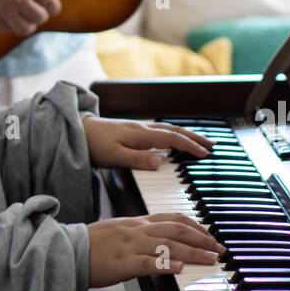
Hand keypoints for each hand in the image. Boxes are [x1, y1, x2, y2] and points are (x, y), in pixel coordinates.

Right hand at [0, 0, 62, 34]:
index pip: (52, 4)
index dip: (53, 7)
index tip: (48, 6)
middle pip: (41, 17)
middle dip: (40, 15)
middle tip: (33, 9)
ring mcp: (3, 8)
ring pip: (25, 29)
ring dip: (28, 24)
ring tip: (22, 16)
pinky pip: (7, 29)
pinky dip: (10, 25)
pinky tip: (7, 15)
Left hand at [83, 117, 213, 169]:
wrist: (78, 132)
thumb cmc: (94, 145)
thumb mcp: (114, 157)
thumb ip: (137, 160)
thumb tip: (161, 162)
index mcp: (141, 135)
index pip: (172, 138)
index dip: (190, 146)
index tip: (205, 154)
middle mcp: (142, 128)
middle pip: (174, 130)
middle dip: (194, 137)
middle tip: (211, 145)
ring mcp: (138, 127)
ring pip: (168, 128)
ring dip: (185, 134)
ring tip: (198, 142)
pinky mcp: (133, 130)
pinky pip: (160, 130)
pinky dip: (173, 134)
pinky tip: (173, 140)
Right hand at [87, 214, 223, 286]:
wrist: (70, 250)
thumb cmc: (94, 243)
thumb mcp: (120, 230)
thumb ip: (141, 231)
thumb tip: (161, 237)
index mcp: (137, 222)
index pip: (172, 218)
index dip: (194, 226)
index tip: (209, 234)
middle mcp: (138, 230)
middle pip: (176, 231)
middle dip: (201, 239)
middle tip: (218, 248)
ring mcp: (131, 245)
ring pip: (167, 246)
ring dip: (192, 252)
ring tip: (210, 259)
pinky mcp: (123, 262)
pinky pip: (146, 263)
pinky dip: (164, 265)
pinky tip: (178, 268)